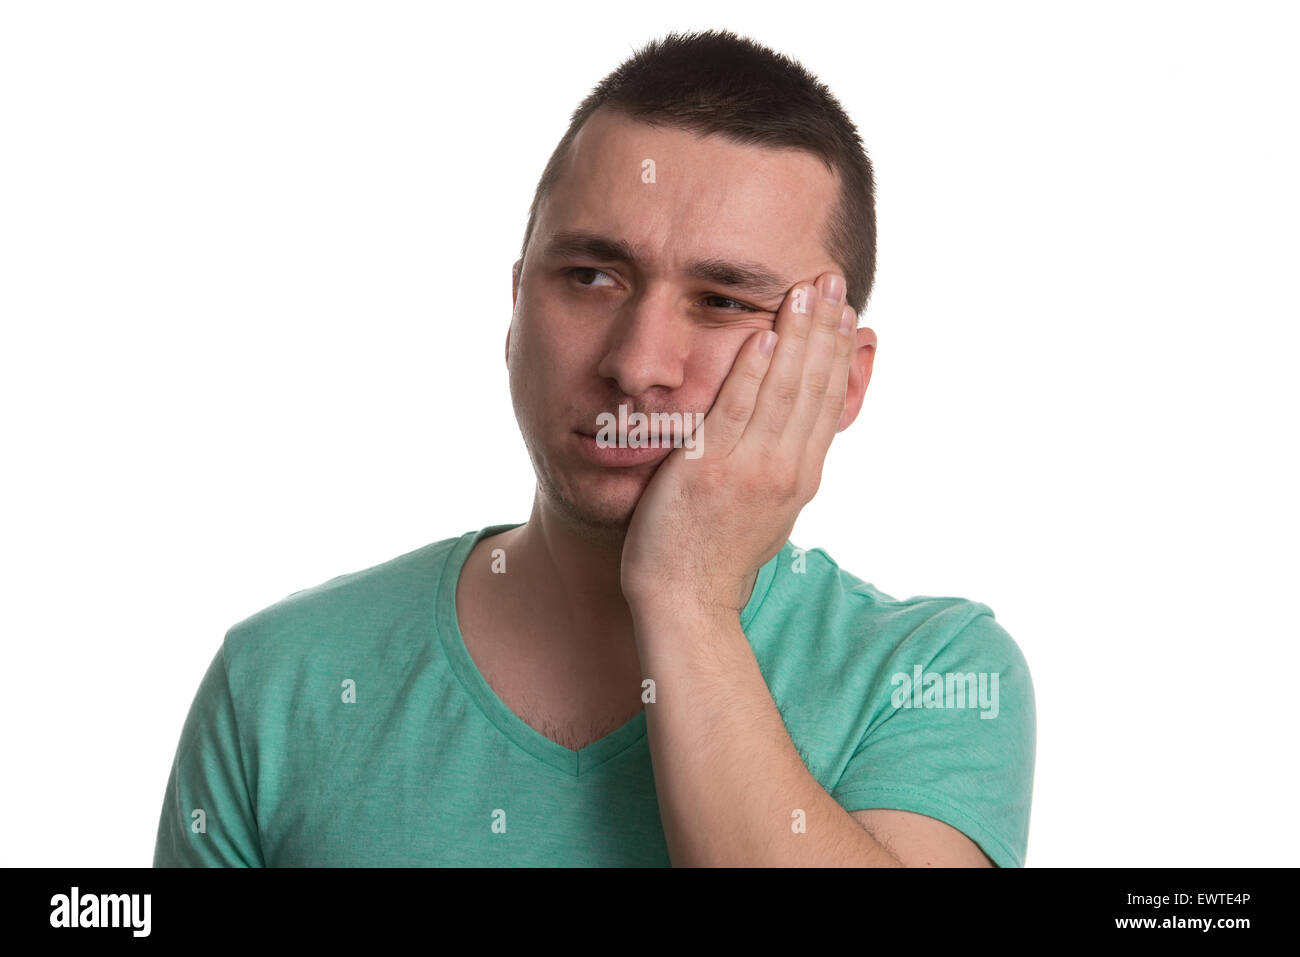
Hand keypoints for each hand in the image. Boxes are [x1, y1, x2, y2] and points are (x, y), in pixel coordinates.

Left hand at [621, 271, 857, 617]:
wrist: (687, 599)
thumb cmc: (719, 552)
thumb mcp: (773, 508)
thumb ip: (789, 460)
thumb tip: (805, 422)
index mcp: (803, 475)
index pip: (829, 399)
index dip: (840, 350)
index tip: (846, 310)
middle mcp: (787, 469)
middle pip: (814, 385)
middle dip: (825, 328)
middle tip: (833, 279)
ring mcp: (751, 469)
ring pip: (783, 389)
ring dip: (797, 335)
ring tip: (806, 290)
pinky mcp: (711, 469)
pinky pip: (735, 409)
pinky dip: (751, 369)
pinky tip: (760, 332)